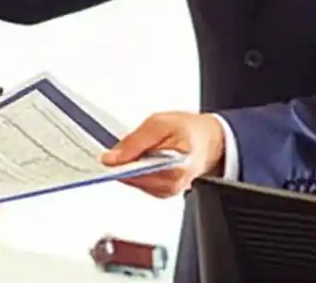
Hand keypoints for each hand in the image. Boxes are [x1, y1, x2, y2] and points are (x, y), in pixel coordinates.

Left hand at [101, 112, 225, 197]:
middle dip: (123, 162)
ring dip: (130, 165)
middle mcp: (172, 186)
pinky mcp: (162, 191)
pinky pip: (139, 182)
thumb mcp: (159, 124)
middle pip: (132, 178)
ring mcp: (167, 191)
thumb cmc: (190, 130)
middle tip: (118, 147)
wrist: (210, 139)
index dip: (119, 164)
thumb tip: (112, 158)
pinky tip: (141, 157)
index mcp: (174, 169)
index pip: (136, 173)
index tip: (105, 158)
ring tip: (136, 149)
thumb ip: (135, 142)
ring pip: (133, 181)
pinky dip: (136, 169)